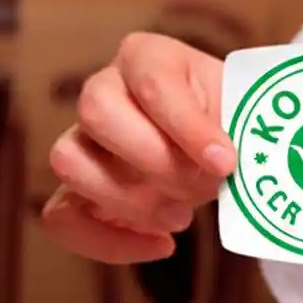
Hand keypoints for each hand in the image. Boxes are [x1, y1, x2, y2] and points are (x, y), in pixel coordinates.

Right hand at [41, 33, 233, 263]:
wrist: (221, 147)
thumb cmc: (230, 122)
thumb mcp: (242, 112)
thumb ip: (236, 128)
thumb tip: (225, 165)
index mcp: (147, 57)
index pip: (153, 82)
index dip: (188, 126)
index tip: (226, 162)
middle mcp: (104, 89)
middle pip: (96, 110)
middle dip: (156, 160)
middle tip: (203, 186)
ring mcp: (83, 140)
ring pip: (69, 161)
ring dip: (130, 199)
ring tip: (182, 215)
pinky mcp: (77, 189)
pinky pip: (61, 216)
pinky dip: (106, 241)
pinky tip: (160, 245)